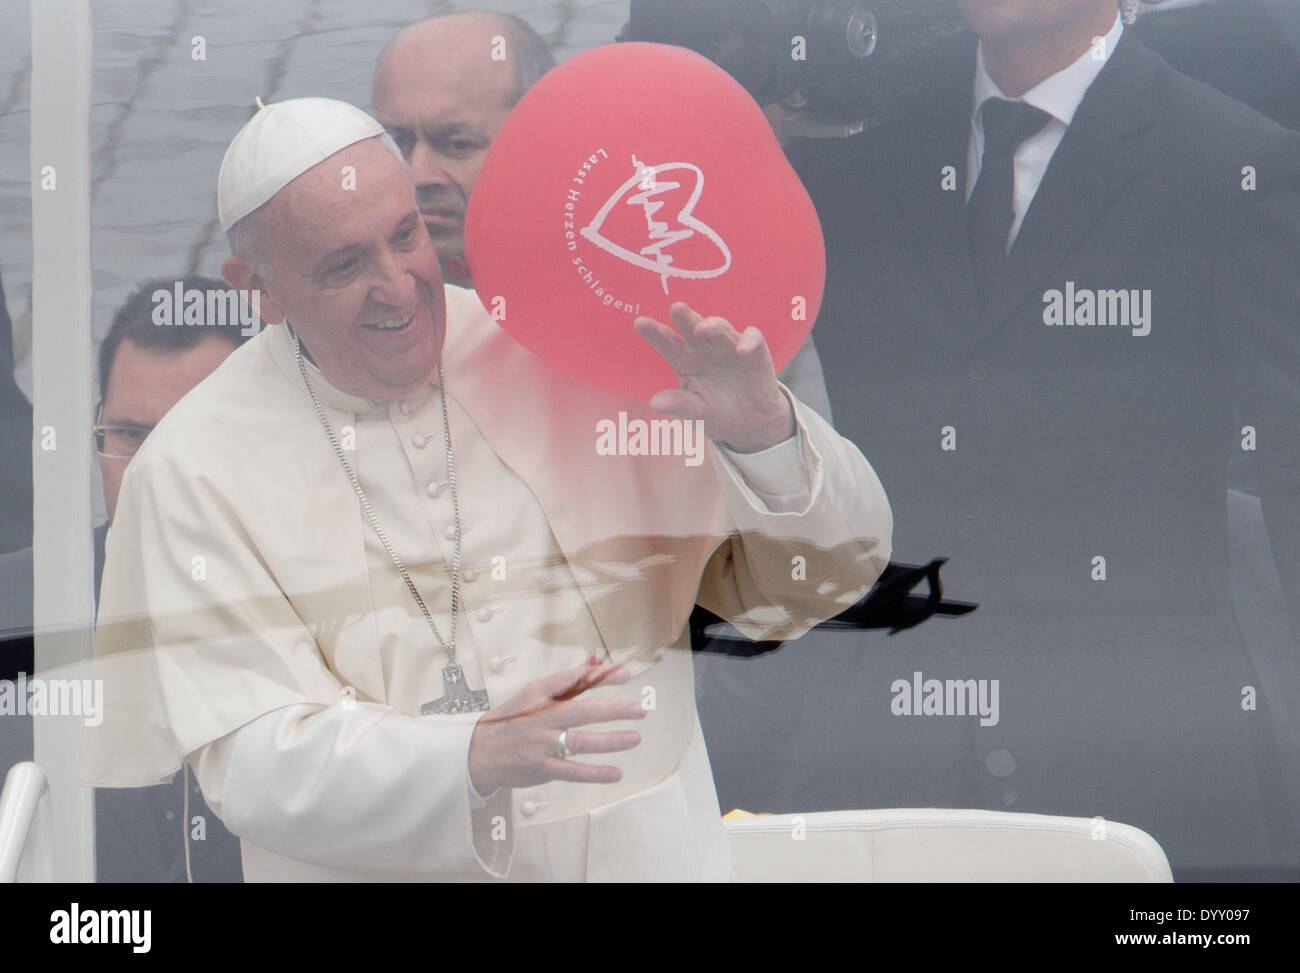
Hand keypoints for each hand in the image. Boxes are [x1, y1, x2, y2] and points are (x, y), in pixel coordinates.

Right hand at [467, 655, 645, 794]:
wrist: (479, 751)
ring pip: (579, 742)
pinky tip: (616, 773)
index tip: (625, 674)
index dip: (600, 677)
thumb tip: (597, 661)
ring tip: (635, 737)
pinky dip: (595, 773)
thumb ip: (569, 680)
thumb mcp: (536, 693)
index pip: (573, 681)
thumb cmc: (515, 718)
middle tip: (639, 709)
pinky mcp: (542, 768)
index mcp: (539, 695)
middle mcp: (541, 717)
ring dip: (610, 741)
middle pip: (581, 711)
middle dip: (613, 710)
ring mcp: (541, 744)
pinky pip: (572, 771)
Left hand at [634, 302, 794, 452]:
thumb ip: (678, 405)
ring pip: (720, 328)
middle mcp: (704, 348)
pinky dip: (749, 341)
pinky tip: (742, 349)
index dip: (654, 332)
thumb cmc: (716, 413)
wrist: (750, 424)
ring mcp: (728, 347)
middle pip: (692, 327)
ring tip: (702, 330)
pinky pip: (752, 338)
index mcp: (683, 359)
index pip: (667, 342)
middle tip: (676, 308)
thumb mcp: (696, 413)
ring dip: (712, 326)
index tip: (640, 323)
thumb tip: (654, 404)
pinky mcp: (755, 352)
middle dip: (684, 317)